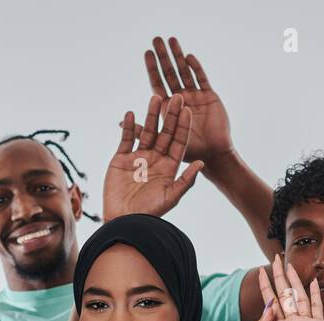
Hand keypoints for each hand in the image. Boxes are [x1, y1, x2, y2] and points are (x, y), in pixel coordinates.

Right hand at [103, 94, 202, 219]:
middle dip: (170, 116)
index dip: (183, 127)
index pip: (179, 142)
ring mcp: (138, 158)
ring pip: (146, 132)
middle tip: (176, 97)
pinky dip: (129, 127)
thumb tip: (202, 164)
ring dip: (151, 115)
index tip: (188, 110)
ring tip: (155, 98)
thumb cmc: (149, 213)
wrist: (124, 220)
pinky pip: (126, 139)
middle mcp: (155, 159)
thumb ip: (186, 180)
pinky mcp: (121, 158)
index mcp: (169, 167)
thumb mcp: (171, 197)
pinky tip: (132, 113)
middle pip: (165, 133)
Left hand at [138, 36, 231, 164]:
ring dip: (178, 56)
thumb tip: (119, 123)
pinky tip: (188, 56)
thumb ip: (142, 131)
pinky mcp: (210, 96)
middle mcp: (181, 99)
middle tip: (156, 39)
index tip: (146, 53)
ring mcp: (196, 96)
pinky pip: (201, 78)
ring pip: (184, 72)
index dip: (153, 68)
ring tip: (171, 39)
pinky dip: (195, 67)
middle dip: (163, 57)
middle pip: (170, 74)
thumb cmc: (188, 152)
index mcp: (168, 108)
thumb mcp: (161, 143)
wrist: (213, 156)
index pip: (158, 83)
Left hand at [255, 255, 323, 320]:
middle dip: (279, 275)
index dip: (265, 284)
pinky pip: (317, 306)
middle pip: (284, 292)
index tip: (262, 270)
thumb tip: (270, 305)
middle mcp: (290, 320)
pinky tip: (312, 282)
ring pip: (299, 295)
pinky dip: (315, 293)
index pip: (270, 299)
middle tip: (276, 258)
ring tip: (289, 265)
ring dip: (294, 280)